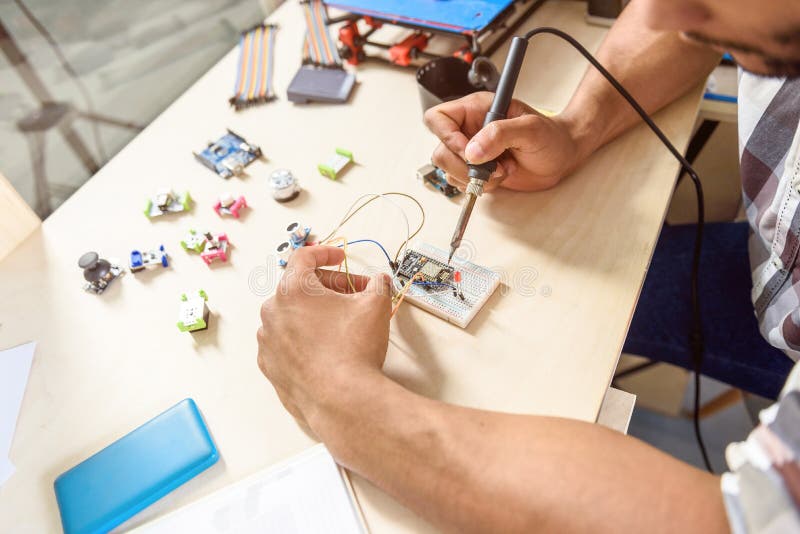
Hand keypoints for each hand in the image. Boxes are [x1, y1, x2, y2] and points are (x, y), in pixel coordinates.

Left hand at [257, 246, 391, 428]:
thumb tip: (380, 282)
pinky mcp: (270, 367)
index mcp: (292, 290)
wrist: (343, 401)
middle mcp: (272, 313)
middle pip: (300, 288)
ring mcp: (268, 342)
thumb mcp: (376, 306)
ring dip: (315, 315)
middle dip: (329, 289)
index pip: (304, 257)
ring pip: (292, 317)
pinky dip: (304, 340)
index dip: (326, 253)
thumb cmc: (354, 351)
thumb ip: (377, 285)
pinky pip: (287, 344)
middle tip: (355, 296)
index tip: (340, 257)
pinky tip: (328, 350)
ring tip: (343, 326)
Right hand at [424, 92, 586, 191]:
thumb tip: (472, 151)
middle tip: (491, 167)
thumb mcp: (530, 129)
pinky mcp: (477, 170)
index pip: (439, 118)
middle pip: (440, 149)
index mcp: (476, 109)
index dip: (447, 137)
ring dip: (474, 177)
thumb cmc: (551, 136)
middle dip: (463, 165)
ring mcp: (472, 151)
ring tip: (501, 170)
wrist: (561, 158)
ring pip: (448, 169)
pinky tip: (500, 176)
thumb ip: (500, 134)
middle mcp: (469, 129)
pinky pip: (462, 182)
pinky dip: (480, 185)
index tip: (469, 152)